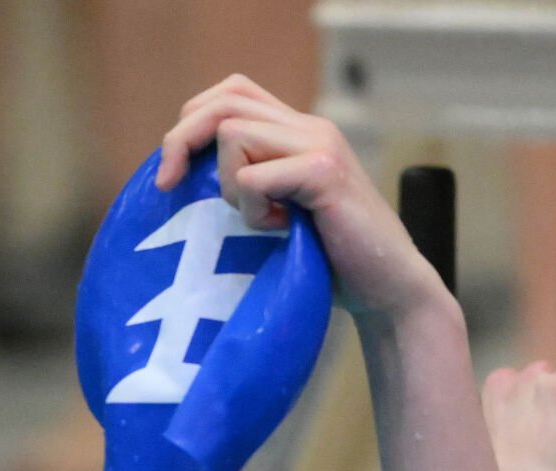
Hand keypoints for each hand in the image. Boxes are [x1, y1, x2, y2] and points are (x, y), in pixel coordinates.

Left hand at [157, 75, 443, 321]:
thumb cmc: (332, 266)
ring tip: (262, 223)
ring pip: (234, 135)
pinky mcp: (323, 173)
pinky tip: (280, 231)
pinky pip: (254, 177)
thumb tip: (185, 181)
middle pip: (225, 102)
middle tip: (167, 185)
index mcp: (299, 132)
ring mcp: (319, 145)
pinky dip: (252, 210)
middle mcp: (310, 128)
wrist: (388, 290)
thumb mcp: (283, 215)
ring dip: (230, 186)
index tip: (172, 172)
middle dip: (182, 141)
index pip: (233, 93)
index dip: (193, 121)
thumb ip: (253, 186)